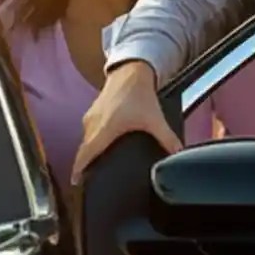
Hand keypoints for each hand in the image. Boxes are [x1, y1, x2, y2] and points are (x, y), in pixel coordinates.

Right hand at [70, 60, 182, 185]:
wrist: (130, 71)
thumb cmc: (138, 94)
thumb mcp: (155, 119)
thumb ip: (167, 139)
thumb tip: (179, 155)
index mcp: (103, 130)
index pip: (85, 155)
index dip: (78, 171)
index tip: (75, 183)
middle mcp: (92, 125)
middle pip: (83, 152)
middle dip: (83, 167)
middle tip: (86, 182)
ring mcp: (90, 118)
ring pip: (85, 142)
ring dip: (87, 154)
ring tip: (92, 168)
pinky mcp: (92, 112)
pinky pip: (88, 132)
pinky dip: (91, 142)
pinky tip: (100, 148)